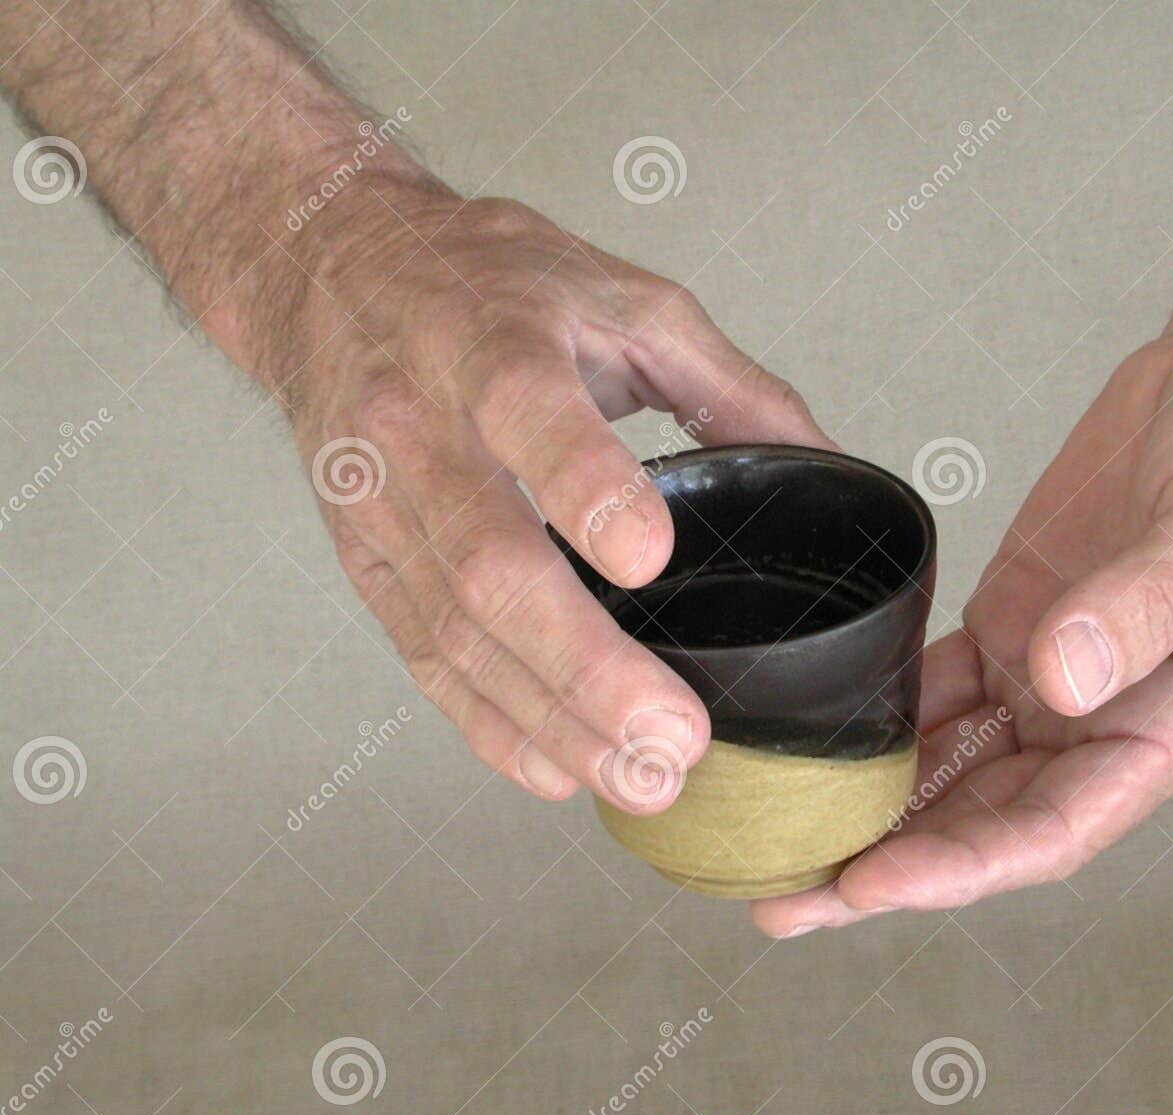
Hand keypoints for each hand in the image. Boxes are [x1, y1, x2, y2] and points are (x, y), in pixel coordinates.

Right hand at [284, 183, 830, 806]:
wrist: (333, 268)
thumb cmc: (486, 279)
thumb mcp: (621, 295)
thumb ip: (729, 381)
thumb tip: (831, 463)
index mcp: (494, 344)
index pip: (529, 415)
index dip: (584, 489)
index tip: (648, 558)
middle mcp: (423, 430)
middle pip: (493, 566)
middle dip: (586, 665)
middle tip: (676, 738)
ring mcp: (384, 507)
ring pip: (460, 634)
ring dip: (553, 720)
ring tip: (643, 780)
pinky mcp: (366, 561)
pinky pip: (426, 660)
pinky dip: (492, 725)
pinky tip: (559, 770)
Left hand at [752, 323, 1172, 934]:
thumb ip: (1147, 601)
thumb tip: (1066, 680)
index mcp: (1167, 728)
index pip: (1051, 828)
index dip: (958, 866)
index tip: (868, 884)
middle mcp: (1101, 724)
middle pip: (981, 822)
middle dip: (885, 867)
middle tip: (783, 902)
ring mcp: (1051, 678)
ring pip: (949, 770)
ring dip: (869, 810)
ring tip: (774, 840)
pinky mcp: (1012, 628)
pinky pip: (936, 696)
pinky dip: (876, 725)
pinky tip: (809, 743)